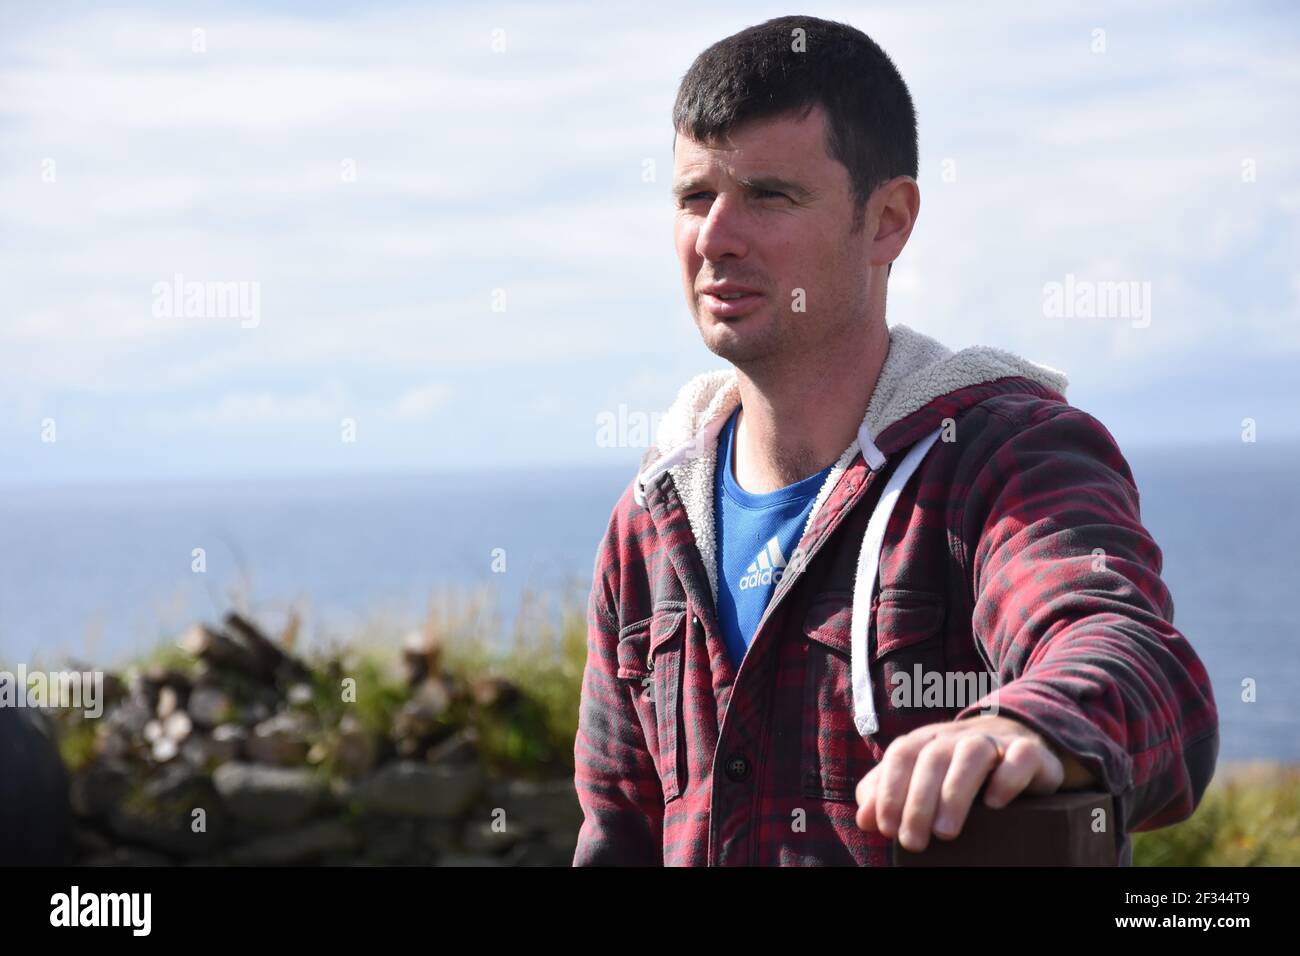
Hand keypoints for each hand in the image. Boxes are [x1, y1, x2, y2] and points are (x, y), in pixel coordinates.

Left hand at [854, 715, 1096, 852]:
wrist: (1016, 742)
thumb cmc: (957, 770)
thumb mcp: (921, 779)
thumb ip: (889, 794)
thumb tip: (864, 818)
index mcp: (928, 740)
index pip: (902, 754)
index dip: (890, 789)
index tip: (886, 828)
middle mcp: (958, 736)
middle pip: (933, 757)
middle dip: (919, 801)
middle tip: (913, 842)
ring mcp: (995, 740)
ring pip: (973, 754)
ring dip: (955, 792)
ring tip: (946, 832)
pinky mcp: (1028, 752)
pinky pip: (1020, 756)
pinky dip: (1007, 777)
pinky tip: (996, 803)